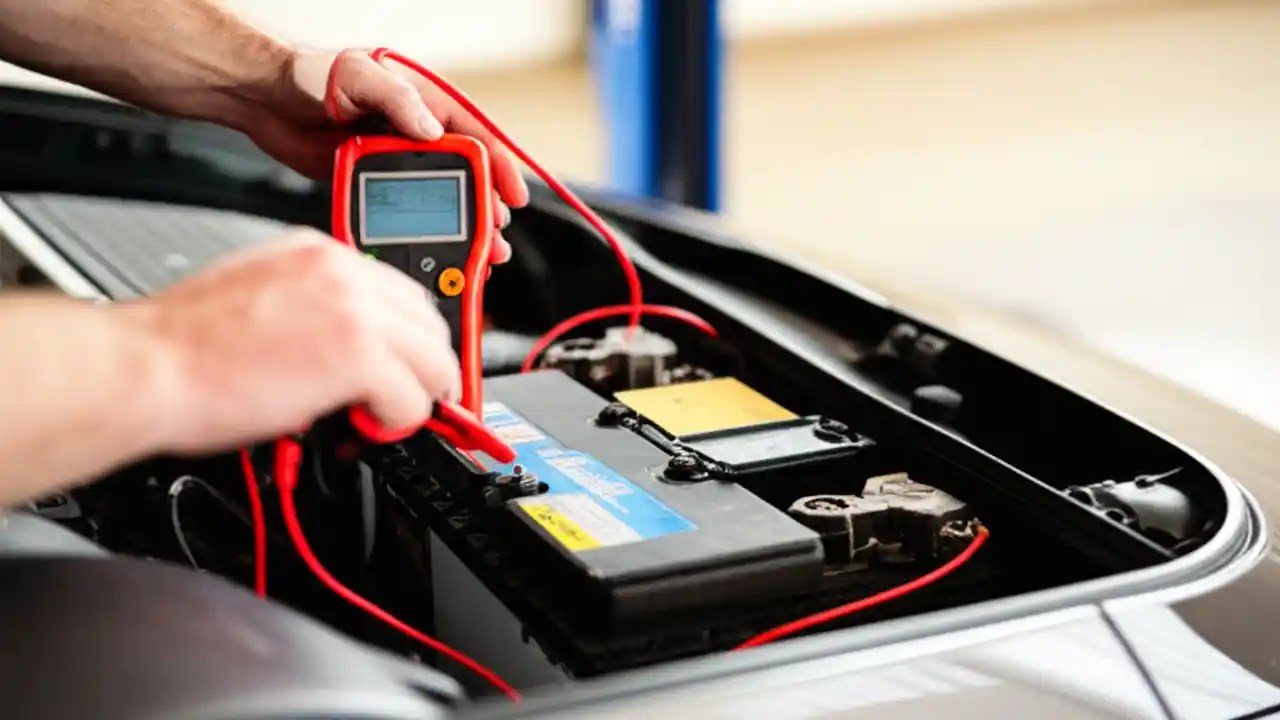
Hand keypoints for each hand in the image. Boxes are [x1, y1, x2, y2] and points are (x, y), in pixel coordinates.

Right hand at [135, 229, 458, 451]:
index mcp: (317, 253)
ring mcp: (355, 313)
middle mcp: (342, 273)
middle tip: (408, 394)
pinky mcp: (358, 358)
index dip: (409, 335)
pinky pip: (413, 399)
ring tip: (385, 415)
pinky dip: (398, 421)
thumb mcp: (259, 293)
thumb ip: (310, 304)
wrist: (145, 365)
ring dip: (417, 395)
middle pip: (427, 321)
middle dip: (424, 364)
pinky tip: (366, 426)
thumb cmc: (181, 343)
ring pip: (434, 360)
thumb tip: (340, 338)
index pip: (399, 291)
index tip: (408, 360)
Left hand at [243, 48, 528, 265]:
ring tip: (481, 255)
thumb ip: (398, 99)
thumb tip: (434, 131)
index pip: (475, 136)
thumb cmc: (308, 74)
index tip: (514, 195)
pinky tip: (438, 250)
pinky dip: (426, 231)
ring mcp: (398, 158)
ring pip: (443, 198)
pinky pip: (409, 209)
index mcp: (425, 102)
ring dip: (464, 226)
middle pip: (467, 174)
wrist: (263, 99)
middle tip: (497, 238)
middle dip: (487, 207)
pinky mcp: (375, 181)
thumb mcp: (359, 76)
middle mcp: (418, 131)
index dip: (499, 167)